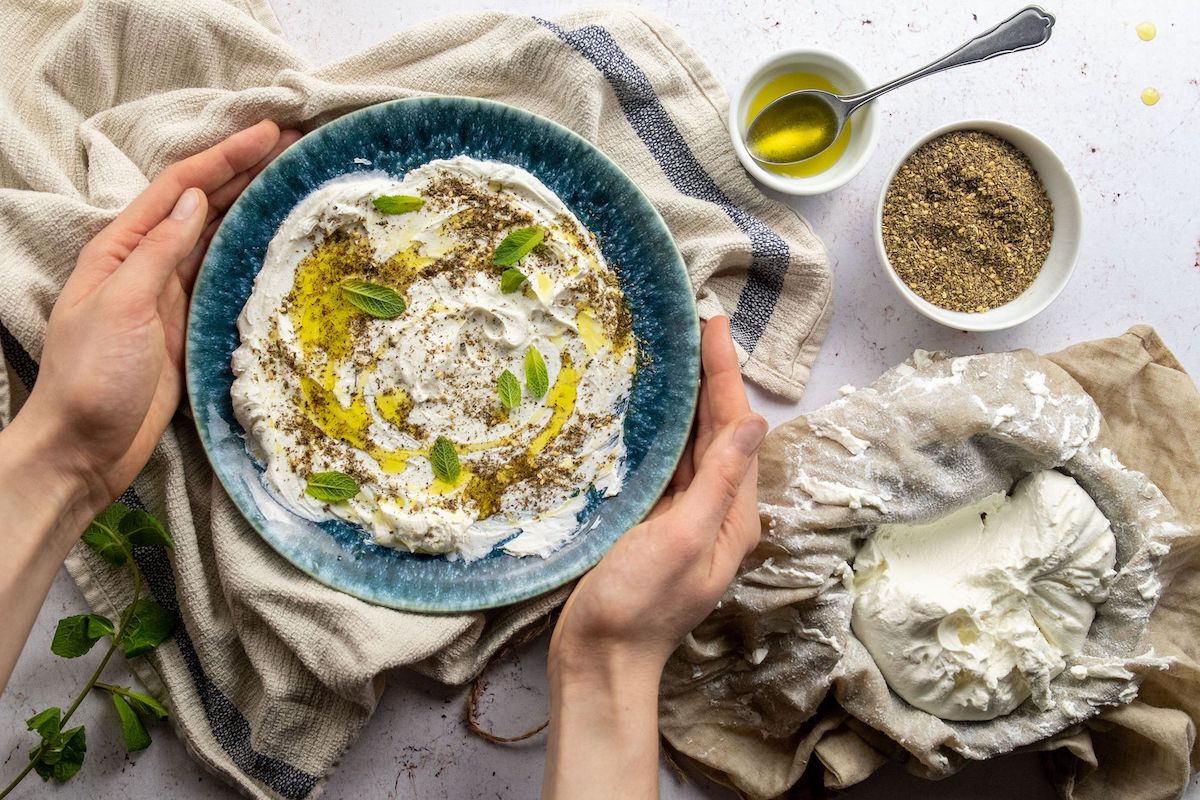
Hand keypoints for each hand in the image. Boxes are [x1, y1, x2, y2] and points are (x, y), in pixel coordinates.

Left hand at [17, 120, 299, 520]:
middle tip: (297, 148)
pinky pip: (225, 280)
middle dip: (246, 172)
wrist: (85, 448)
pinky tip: (280, 246)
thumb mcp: (122, 305)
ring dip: (253, 208)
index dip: (225, 156)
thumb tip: (196, 201)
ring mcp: (170, 296)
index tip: (270, 133)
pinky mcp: (189, 327)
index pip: (180, 189)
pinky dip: (252, 256)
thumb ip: (159, 252)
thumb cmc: (93, 376)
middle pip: (202, 205)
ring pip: (218, 238)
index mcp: (121, 248)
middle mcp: (147, 263)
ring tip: (297, 185)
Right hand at [542, 316, 765, 799]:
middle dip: (710, 375)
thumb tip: (756, 422)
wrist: (601, 659)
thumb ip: (720, 481)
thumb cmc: (639, 603)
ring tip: (674, 349)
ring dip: (687, 397)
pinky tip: (647, 407)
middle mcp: (716, 510)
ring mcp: (684, 516)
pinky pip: (666, 463)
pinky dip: (662, 429)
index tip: (713, 320)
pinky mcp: (652, 522)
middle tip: (694, 321)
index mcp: (733, 513)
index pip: (736, 427)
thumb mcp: (683, 538)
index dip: (725, 371)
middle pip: (718, 430)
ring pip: (692, 443)